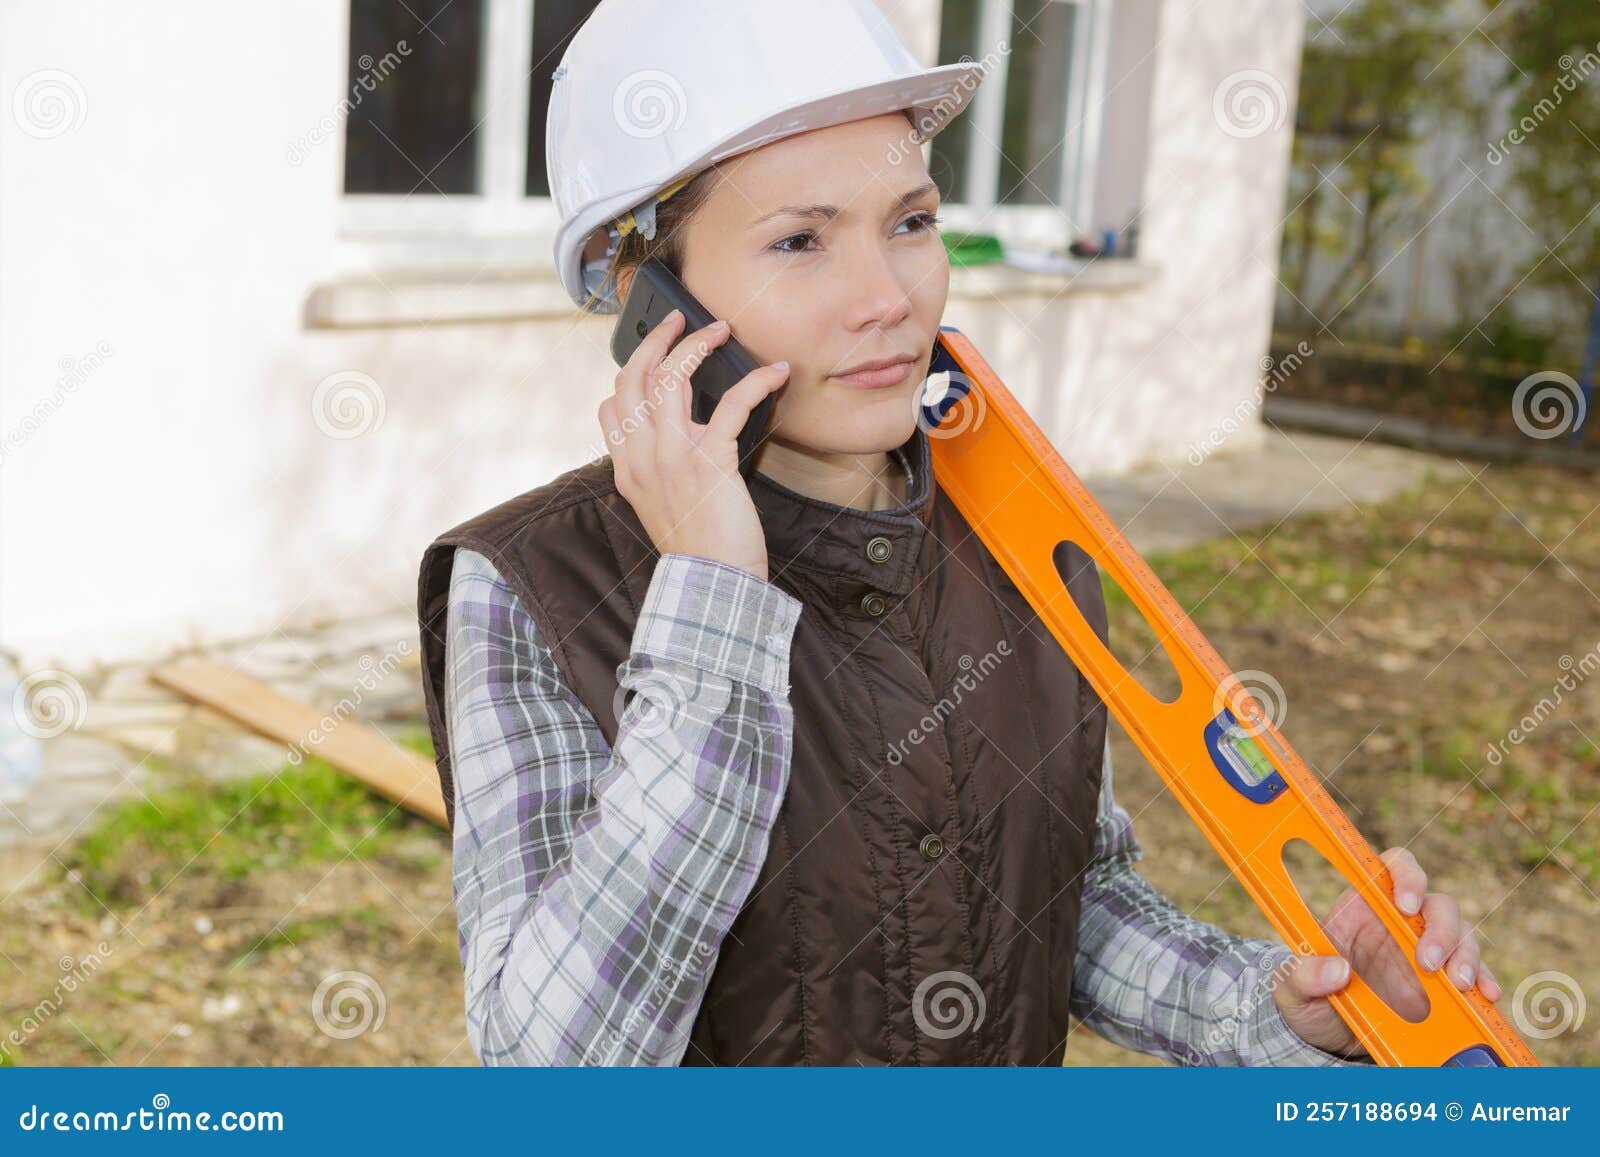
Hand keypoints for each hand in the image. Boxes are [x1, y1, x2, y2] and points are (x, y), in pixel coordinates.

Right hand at [599, 308, 789, 580]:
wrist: (714, 584)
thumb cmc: (699, 548)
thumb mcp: (660, 506)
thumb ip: (657, 468)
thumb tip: (678, 435)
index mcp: (627, 469)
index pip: (612, 405)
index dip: (631, 370)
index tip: (654, 354)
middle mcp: (642, 457)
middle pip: (633, 377)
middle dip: (657, 339)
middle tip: (680, 318)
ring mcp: (672, 458)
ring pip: (670, 378)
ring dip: (697, 344)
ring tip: (721, 330)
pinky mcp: (711, 462)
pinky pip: (731, 404)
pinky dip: (756, 381)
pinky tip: (775, 373)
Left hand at [1271, 847, 1503, 1057]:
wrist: (1326, 1039)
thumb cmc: (1307, 998)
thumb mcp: (1292, 988)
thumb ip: (1304, 975)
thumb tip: (1336, 970)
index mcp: (1361, 906)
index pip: (1392, 866)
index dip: (1406, 875)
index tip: (1406, 903)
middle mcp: (1398, 922)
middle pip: (1436, 904)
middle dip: (1440, 929)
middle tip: (1428, 962)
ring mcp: (1424, 952)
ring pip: (1461, 936)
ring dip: (1465, 956)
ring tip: (1459, 984)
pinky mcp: (1442, 984)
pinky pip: (1473, 975)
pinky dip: (1484, 982)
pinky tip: (1486, 996)